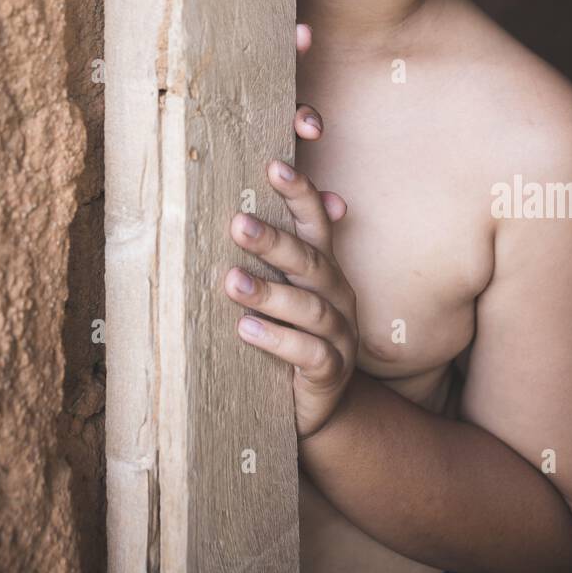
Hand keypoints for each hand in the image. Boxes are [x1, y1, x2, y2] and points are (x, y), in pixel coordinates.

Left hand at [224, 23, 358, 439]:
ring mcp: (340, 334)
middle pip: (310, 260)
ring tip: (231, 281)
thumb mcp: (284, 291)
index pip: (316, 220)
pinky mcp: (331, 373)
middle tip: (237, 222)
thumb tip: (239, 200)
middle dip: (274, 240)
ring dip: (270, 292)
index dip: (299, 191)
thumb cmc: (291, 336)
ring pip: (309, 308)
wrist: (320, 406)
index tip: (272, 166)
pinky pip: (310, 354)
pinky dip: (278, 340)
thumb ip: (272, 252)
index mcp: (324, 266)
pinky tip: (246, 330)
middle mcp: (337, 293)